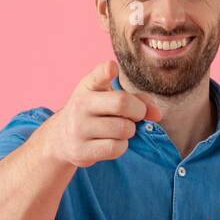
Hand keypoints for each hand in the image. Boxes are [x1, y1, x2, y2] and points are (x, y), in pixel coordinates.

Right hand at [42, 59, 161, 168]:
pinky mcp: (81, 151)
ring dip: (129, 131)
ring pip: (123, 129)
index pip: (98, 75)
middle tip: (136, 116)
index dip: (106, 71)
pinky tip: (114, 142)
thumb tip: (157, 114)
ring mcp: (79, 129)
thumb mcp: (109, 98)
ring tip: (121, 130)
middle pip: (122, 103)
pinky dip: (122, 146)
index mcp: (88, 86)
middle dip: (138, 111)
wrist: (62, 138)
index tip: (112, 68)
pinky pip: (116, 148)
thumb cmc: (94, 113)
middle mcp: (80, 105)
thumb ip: (136, 100)